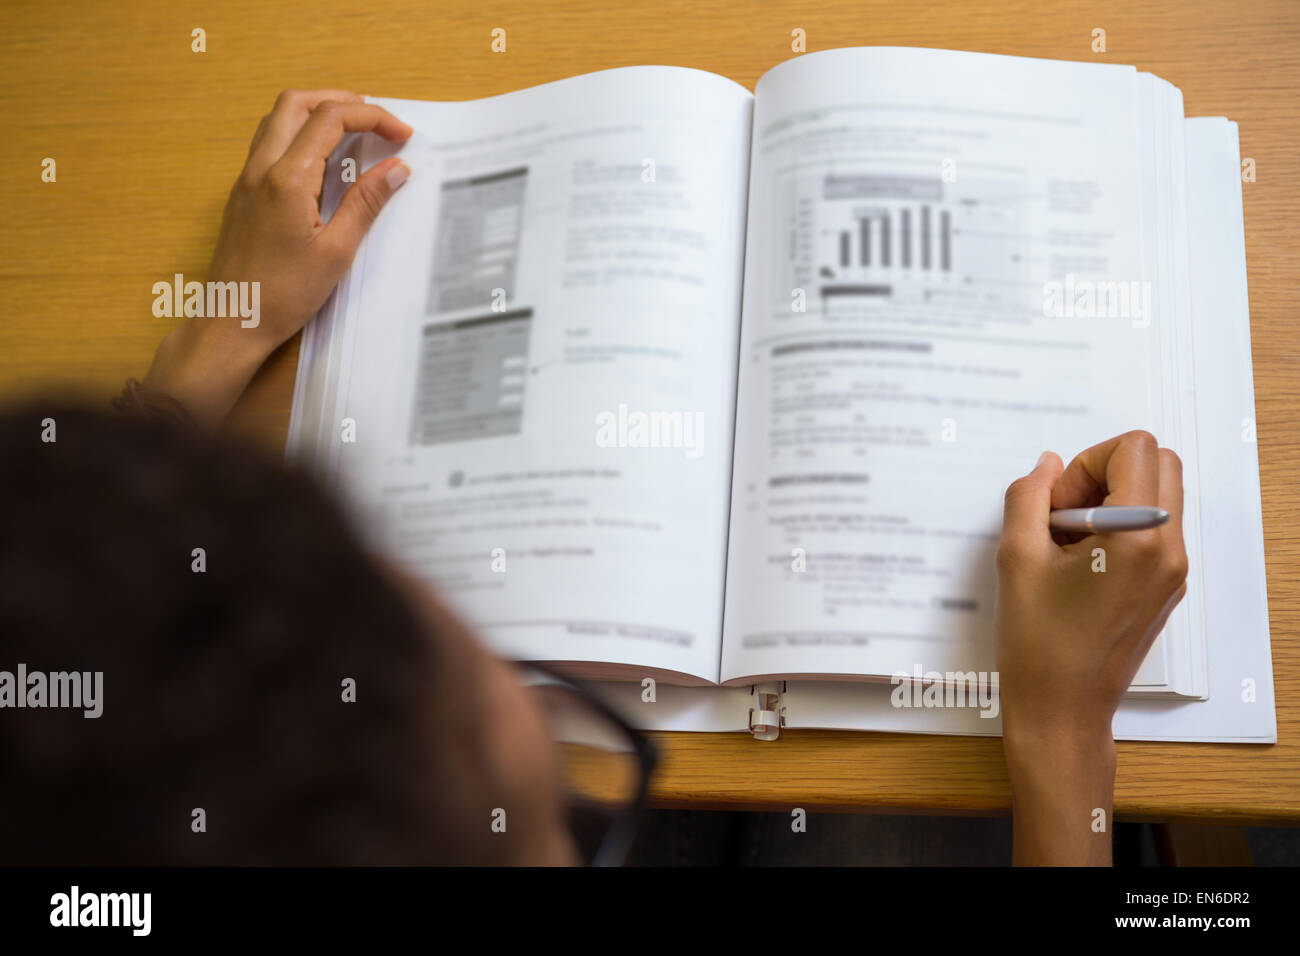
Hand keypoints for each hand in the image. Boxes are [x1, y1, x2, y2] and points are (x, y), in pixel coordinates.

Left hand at [144, 89, 413, 425]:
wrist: (232, 323)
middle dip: (341, 101)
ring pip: (279, 119)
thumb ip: (365, 204)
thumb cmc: (281, 296)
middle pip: (298, 103)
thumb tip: (396, 170)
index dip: (372, 117)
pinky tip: (325, 164)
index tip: (402, 134)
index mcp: (286, 179)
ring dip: (317, 114)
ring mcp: (247, 179)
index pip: (330, 118)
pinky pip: (270, 144)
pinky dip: (300, 136)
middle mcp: (260, 169)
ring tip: (354, 133)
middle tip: (377, 121)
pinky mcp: (244, 194)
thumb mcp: (336, 252)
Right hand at [995, 430, 1187, 863]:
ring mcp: (1174, 570)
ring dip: (1113, 498)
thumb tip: (1047, 466)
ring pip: (1158, 494)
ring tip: (1069, 541)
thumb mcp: (1017, 557)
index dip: (1088, 463)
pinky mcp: (1167, 587)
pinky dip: (1120, 526)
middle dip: (1106, 471)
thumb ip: (1028, 498)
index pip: (1134, 449)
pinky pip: (1154, 528)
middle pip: (1157, 462)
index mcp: (1138, 537)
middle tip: (1065, 513)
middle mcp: (1169, 549)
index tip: (1059, 505)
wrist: (1062, 711)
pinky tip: (1080, 564)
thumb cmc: (1037, 643)